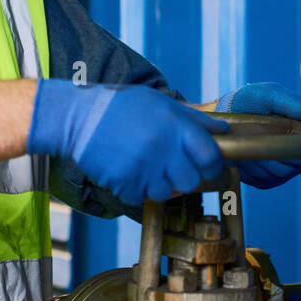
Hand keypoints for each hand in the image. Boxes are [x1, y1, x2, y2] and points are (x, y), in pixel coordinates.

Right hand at [27, 79, 228, 205]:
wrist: (78, 117)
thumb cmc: (121, 106)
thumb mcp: (160, 102)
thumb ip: (193, 119)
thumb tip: (222, 131)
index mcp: (175, 126)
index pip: (210, 156)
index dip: (213, 165)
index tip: (209, 167)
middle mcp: (163, 148)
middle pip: (192, 181)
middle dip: (186, 178)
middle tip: (174, 169)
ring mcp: (143, 168)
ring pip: (167, 193)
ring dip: (160, 185)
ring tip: (147, 167)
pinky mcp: (124, 183)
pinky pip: (142, 198)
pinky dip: (137, 190)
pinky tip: (129, 171)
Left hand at [214, 82, 300, 189]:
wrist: (227, 112)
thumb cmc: (250, 100)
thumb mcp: (268, 94)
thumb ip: (290, 102)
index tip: (286, 138)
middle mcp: (293, 152)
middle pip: (297, 166)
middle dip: (279, 153)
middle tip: (262, 137)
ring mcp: (279, 167)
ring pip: (280, 174)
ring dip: (264, 159)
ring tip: (251, 141)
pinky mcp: (263, 178)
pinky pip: (264, 181)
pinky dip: (253, 170)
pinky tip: (245, 154)